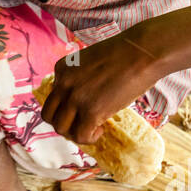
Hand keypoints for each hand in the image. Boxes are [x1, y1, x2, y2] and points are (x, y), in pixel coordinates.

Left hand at [39, 29, 163, 145]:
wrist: (142, 52)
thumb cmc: (125, 53)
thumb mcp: (90, 61)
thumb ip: (81, 77)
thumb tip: (85, 97)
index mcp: (62, 69)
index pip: (52, 97)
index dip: (66, 107)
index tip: (82, 107)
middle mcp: (64, 84)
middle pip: (49, 115)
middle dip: (64, 123)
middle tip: (82, 122)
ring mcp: (76, 98)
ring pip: (60, 128)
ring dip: (74, 132)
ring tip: (93, 126)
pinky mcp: (92, 111)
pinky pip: (80, 136)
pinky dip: (89, 138)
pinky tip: (102, 128)